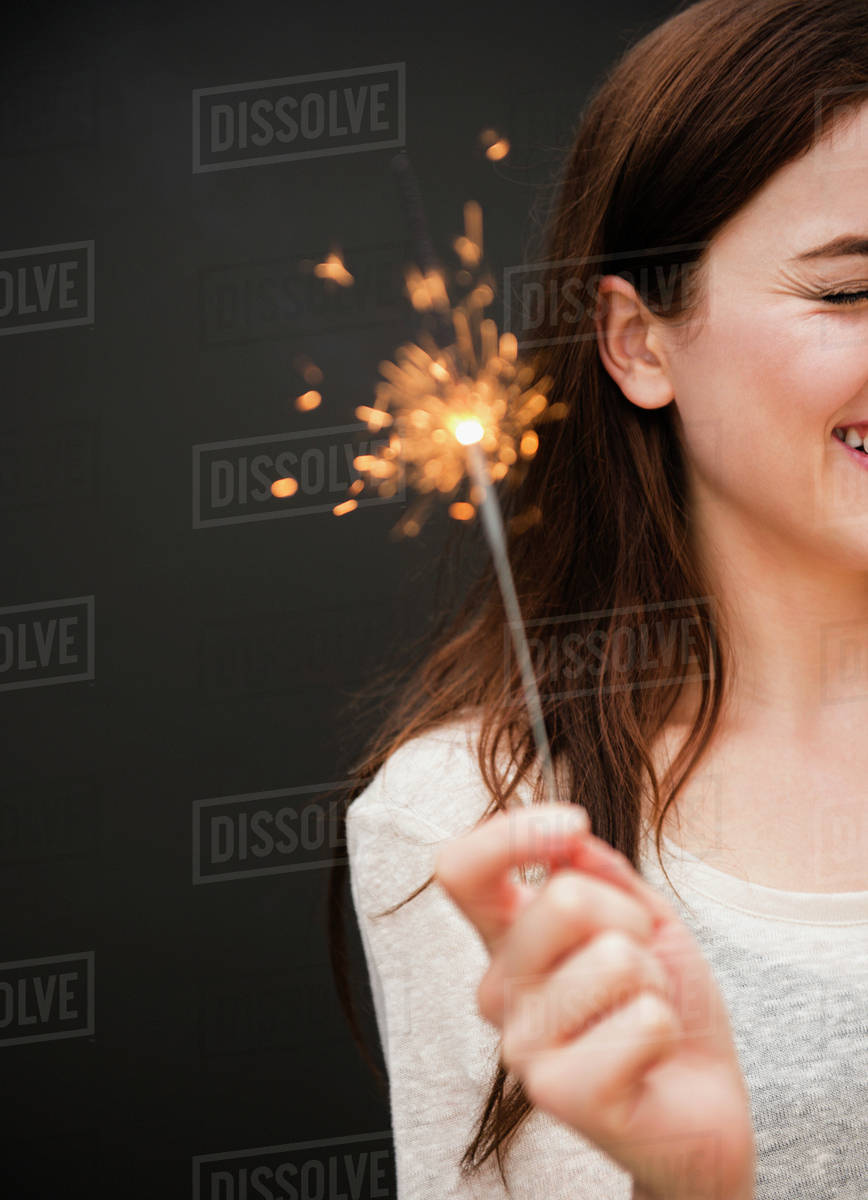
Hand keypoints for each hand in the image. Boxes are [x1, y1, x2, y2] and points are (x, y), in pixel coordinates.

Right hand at [433, 802, 755, 1199]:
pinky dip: (665, 1028)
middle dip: (630, 918)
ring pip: (612, 958)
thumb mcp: (644, 918)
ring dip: (652, 980)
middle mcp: (500, 990)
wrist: (702, 1108)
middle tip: (639, 963)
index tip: (570, 825)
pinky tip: (650, 1058)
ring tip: (642, 1014)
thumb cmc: (662, 1006)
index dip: (510, 833)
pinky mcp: (560, 1094)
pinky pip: (642, 1021)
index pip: (461, 869)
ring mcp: (522, 1045)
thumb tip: (572, 839)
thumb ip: (605, 874)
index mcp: (509, 940)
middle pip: (562, 898)